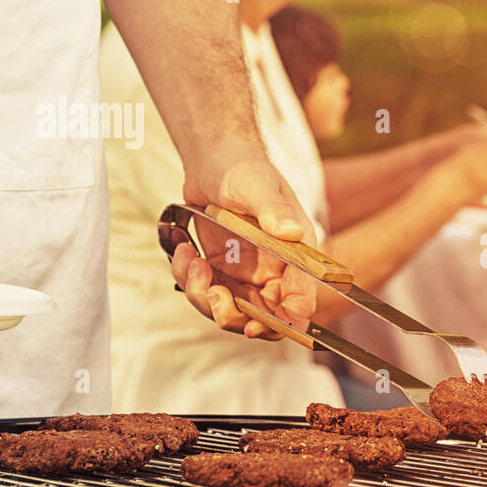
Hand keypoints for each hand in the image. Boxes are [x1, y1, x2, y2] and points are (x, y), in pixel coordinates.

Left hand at [171, 143, 321, 339]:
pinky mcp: (223, 273)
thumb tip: (290, 232)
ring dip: (205, 297)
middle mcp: (277, 271)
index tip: (255, 324)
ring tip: (192, 262)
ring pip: (232, 312)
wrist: (214, 161)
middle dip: (237, 317)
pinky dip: (190, 280)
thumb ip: (274, 209)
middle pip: (266, 319)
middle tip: (214, 296)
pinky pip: (207, 294)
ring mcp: (249, 275)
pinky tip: (186, 251)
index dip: (284, 321)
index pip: (301, 299)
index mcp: (298, 255)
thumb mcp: (258, 185)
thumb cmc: (243, 168)